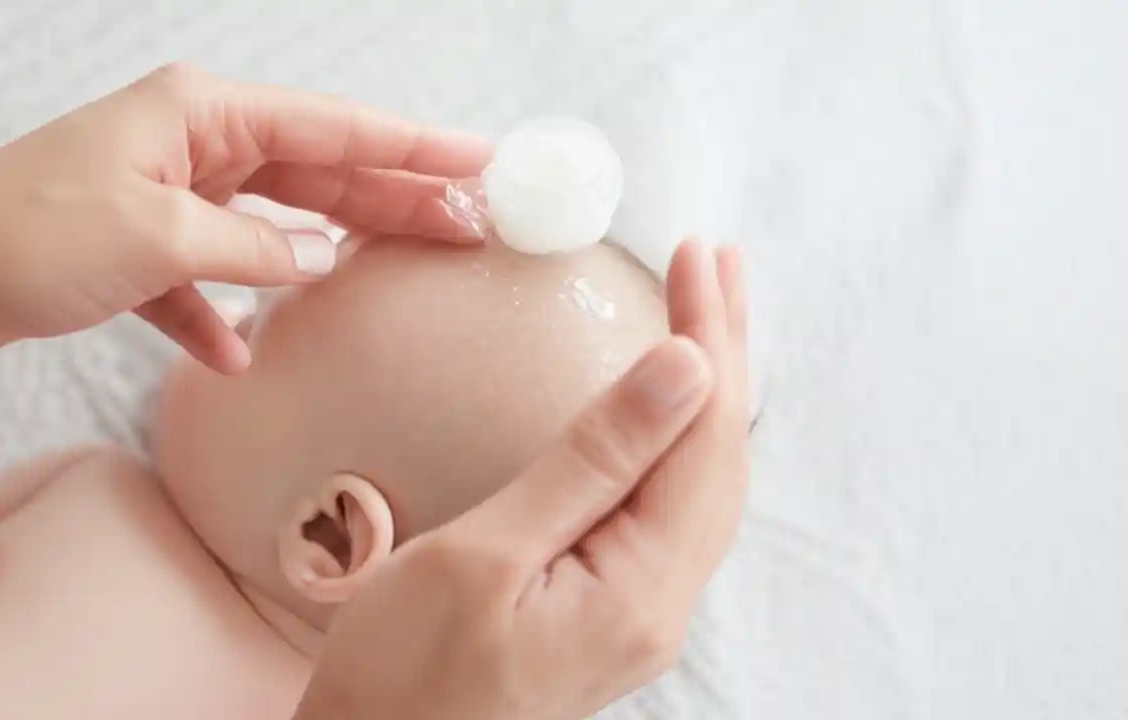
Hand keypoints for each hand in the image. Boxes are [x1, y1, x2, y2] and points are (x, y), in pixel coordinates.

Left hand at [0, 64, 489, 372]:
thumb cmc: (23, 233)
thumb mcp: (159, 237)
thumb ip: (254, 248)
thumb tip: (319, 261)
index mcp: (203, 114)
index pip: (336, 127)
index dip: (416, 144)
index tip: (481, 159)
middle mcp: (194, 145)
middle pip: (319, 171)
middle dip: (394, 198)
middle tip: (468, 224)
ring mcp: (169, 195)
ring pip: (276, 223)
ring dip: (333, 250)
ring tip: (406, 267)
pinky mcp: (141, 248)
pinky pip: (209, 280)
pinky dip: (228, 313)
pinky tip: (242, 352)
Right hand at [296, 240, 749, 719]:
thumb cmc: (403, 673)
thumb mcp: (488, 551)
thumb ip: (595, 459)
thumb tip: (686, 369)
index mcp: (640, 590)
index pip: (705, 437)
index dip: (710, 337)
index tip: (694, 257)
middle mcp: (660, 604)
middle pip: (720, 456)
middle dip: (724, 350)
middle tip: (713, 263)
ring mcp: (640, 612)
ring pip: (703, 482)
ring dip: (710, 392)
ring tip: (708, 315)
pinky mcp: (612, 612)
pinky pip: (672, 510)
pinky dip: (680, 440)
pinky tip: (671, 410)